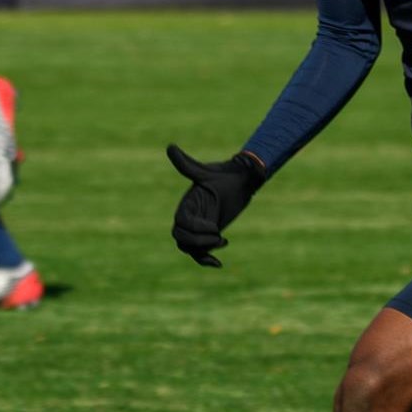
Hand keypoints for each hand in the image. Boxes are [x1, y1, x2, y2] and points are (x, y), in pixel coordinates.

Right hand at [168, 145, 265, 266]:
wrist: (241, 181)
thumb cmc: (226, 175)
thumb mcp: (208, 171)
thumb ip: (189, 164)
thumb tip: (169, 147)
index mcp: (187, 203)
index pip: (181, 222)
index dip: (196, 228)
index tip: (216, 228)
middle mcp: (189, 216)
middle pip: (181, 237)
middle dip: (199, 241)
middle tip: (220, 236)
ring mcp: (197, 226)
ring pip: (188, 246)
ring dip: (203, 250)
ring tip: (223, 243)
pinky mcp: (206, 234)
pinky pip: (198, 252)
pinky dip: (205, 260)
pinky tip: (218, 264)